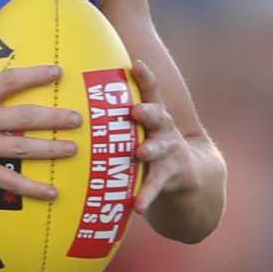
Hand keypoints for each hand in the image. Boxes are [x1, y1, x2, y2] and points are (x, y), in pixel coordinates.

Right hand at [0, 21, 76, 197]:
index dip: (34, 75)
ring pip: (20, 150)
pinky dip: (30, 189)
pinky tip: (52, 192)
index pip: (8, 82)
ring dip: (49, 150)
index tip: (58, 72)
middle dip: (53, 118)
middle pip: (23, 118)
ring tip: (72, 149)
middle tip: (77, 119)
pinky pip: (8, 181)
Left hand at [131, 59, 209, 211]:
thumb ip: (118, 112)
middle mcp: (165, 130)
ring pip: (160, 150)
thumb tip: (82, 88)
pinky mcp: (171, 177)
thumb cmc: (152, 143)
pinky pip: (156, 186)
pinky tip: (137, 206)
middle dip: (148, 113)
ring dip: (151, 150)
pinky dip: (146, 195)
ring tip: (141, 153)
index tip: (137, 65)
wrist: (190, 174)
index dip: (146, 78)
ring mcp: (171, 153)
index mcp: (155, 114)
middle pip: (159, 117)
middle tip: (136, 111)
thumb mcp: (142, 127)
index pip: (152, 92)